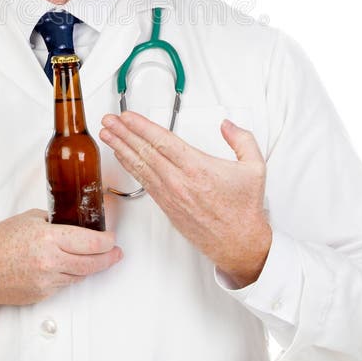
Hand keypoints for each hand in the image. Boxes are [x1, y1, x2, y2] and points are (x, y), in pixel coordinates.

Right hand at [0, 209, 122, 318]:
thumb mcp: (28, 219)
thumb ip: (54, 222)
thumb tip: (74, 224)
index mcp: (48, 238)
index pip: (91, 243)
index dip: (107, 241)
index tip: (111, 237)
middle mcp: (51, 261)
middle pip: (93, 263)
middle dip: (109, 257)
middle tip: (116, 252)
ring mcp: (48, 281)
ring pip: (81, 275)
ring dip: (92, 266)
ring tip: (99, 258)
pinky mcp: (43, 294)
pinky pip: (66, 284)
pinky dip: (72, 274)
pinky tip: (72, 266)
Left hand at [100, 112, 270, 287]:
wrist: (239, 244)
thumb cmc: (244, 209)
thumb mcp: (254, 167)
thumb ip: (242, 140)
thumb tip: (226, 124)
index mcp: (198, 168)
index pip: (162, 141)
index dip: (141, 127)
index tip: (127, 116)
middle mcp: (179, 181)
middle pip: (145, 151)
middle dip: (124, 133)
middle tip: (109, 120)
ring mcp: (170, 195)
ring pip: (140, 166)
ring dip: (121, 148)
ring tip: (107, 134)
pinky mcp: (166, 206)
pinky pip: (144, 181)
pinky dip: (130, 167)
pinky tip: (122, 157)